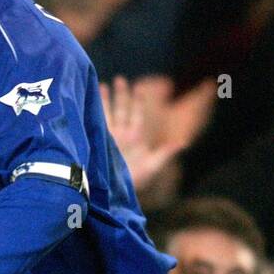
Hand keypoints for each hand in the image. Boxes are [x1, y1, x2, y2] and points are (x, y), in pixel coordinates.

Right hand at [100, 76, 179, 193]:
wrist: (117, 192)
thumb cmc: (137, 181)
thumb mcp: (153, 166)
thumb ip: (165, 153)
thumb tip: (183, 143)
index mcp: (136, 137)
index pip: (137, 115)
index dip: (138, 101)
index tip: (139, 87)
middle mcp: (123, 135)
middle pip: (122, 110)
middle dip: (121, 95)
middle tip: (120, 80)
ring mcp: (110, 138)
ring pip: (108, 114)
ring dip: (106, 100)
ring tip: (102, 85)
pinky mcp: (99, 143)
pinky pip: (97, 125)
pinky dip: (94, 113)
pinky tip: (90, 102)